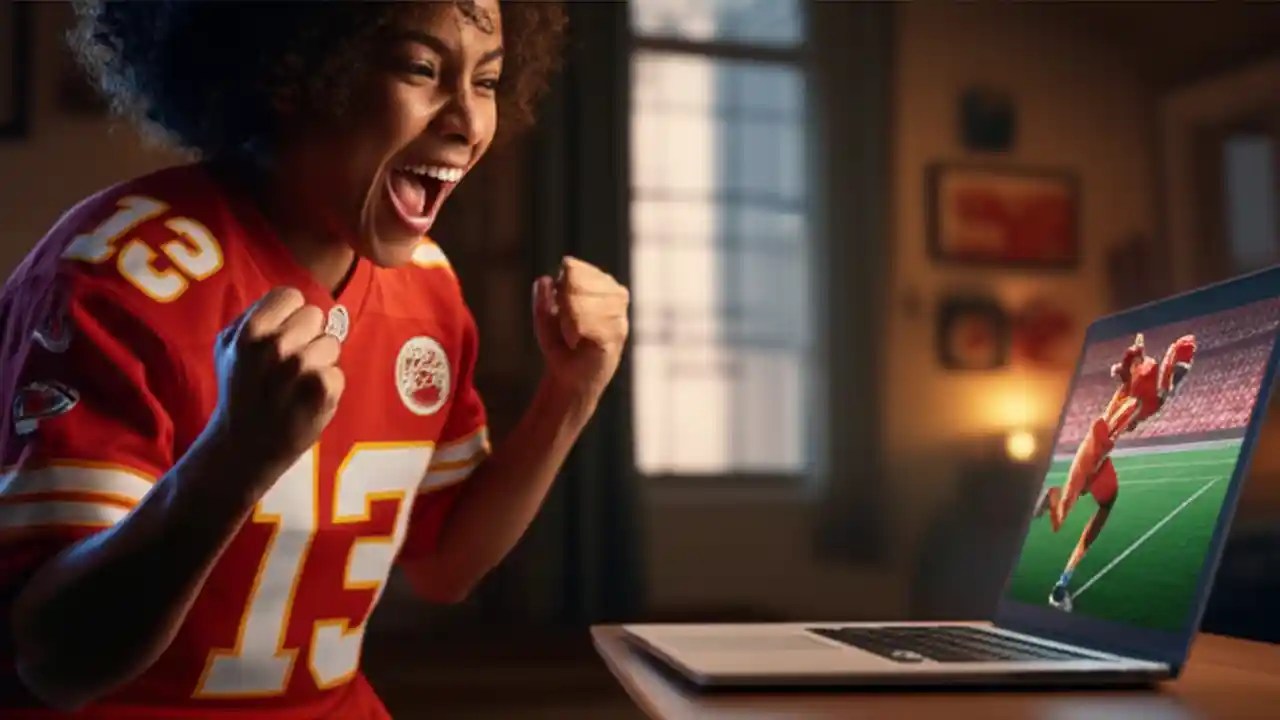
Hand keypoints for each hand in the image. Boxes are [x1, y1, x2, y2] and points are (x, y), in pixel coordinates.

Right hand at [210, 287, 344, 490]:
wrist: (244, 445)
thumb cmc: (240, 391)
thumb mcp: (229, 347)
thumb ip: (255, 316)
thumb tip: (289, 299)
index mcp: (250, 329)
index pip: (291, 295)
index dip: (290, 315)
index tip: (282, 336)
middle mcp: (276, 345)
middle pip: (316, 315)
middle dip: (307, 336)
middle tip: (291, 364)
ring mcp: (301, 367)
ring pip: (331, 342)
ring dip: (320, 362)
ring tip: (298, 384)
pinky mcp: (322, 389)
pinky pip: (338, 371)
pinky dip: (329, 386)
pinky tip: (308, 400)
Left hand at [532, 257, 629, 402]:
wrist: (571, 377)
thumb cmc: (560, 344)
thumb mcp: (544, 318)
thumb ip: (543, 298)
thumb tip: (545, 280)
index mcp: (601, 282)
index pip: (573, 269)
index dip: (559, 289)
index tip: (560, 308)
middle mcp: (615, 294)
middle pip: (576, 283)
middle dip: (563, 305)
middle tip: (567, 326)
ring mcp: (619, 314)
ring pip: (579, 304)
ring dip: (568, 321)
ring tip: (574, 335)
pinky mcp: (616, 334)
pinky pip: (586, 323)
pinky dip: (574, 333)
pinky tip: (577, 341)